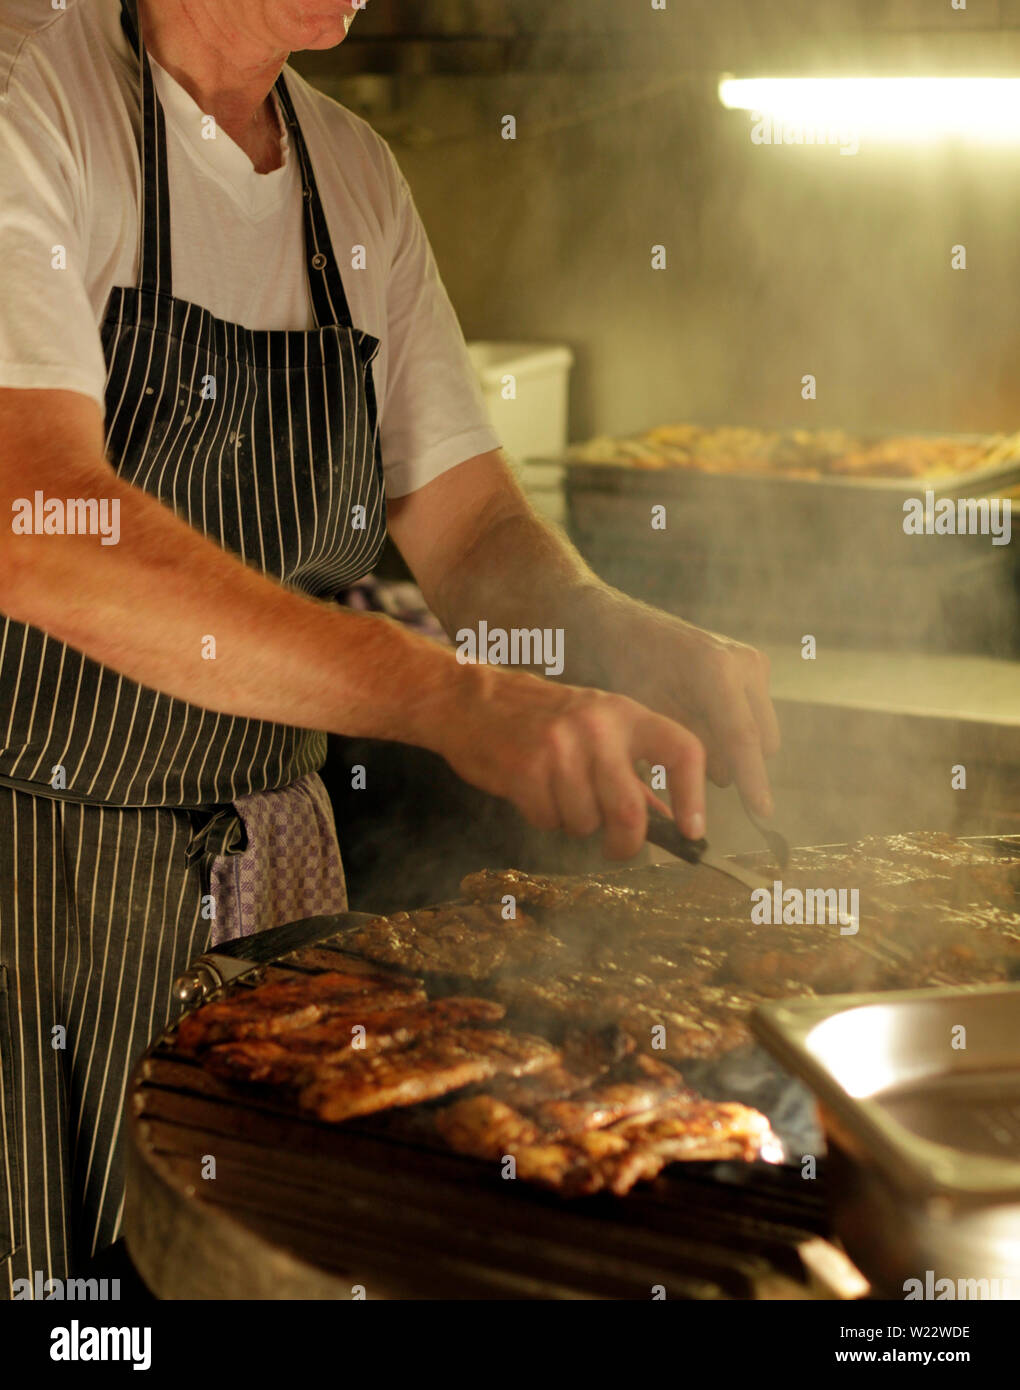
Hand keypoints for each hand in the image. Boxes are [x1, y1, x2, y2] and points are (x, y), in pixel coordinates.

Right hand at [438, 666, 705, 859]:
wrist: (470, 699)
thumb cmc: (540, 718)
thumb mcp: (596, 728)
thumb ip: (632, 771)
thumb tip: (670, 821)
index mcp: (625, 713)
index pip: (682, 750)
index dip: (693, 797)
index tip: (693, 831)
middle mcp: (597, 726)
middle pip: (630, 810)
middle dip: (626, 842)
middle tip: (618, 848)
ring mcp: (559, 746)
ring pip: (585, 822)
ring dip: (574, 824)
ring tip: (559, 796)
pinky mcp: (524, 768)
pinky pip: (548, 819)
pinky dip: (543, 818)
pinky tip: (533, 792)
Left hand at [590, 603, 779, 816]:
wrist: (614, 624)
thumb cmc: (621, 667)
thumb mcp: (648, 712)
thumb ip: (688, 746)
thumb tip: (721, 781)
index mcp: (716, 670)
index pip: (743, 739)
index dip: (753, 781)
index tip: (761, 814)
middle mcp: (743, 662)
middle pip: (757, 741)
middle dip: (733, 763)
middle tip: (690, 766)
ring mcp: (751, 661)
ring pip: (757, 731)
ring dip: (729, 746)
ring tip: (686, 733)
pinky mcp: (752, 664)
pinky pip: (750, 715)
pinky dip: (727, 728)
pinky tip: (694, 716)